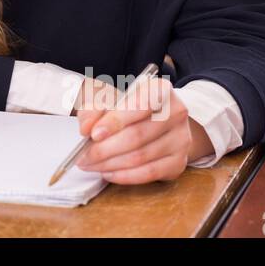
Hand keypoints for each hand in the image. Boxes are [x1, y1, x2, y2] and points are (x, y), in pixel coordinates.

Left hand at [74, 77, 191, 184]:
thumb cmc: (128, 108)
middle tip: (83, 156)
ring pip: (140, 157)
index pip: (139, 105)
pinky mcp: (178, 162)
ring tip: (91, 164)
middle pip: (137, 135)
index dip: (115, 121)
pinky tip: (108, 172)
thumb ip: (93, 109)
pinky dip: (124, 175)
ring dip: (110, 164)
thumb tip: (86, 128)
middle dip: (105, 149)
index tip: (93, 134)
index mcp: (161, 89)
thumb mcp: (107, 99)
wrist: (156, 122)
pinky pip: (149, 173)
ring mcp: (181, 139)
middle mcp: (176, 113)